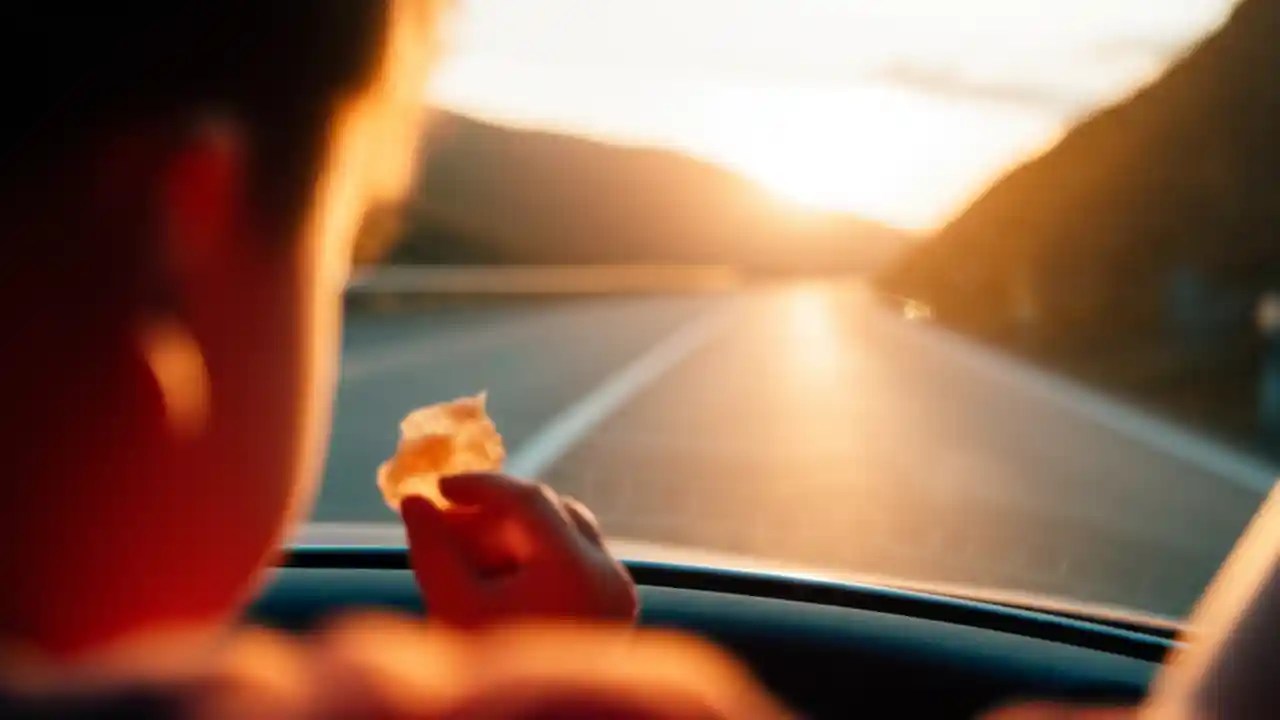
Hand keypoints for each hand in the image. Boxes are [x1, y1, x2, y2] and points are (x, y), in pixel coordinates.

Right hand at [403, 473, 636, 626]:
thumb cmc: (489, 679)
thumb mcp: (452, 607)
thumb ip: (432, 547)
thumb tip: (414, 500)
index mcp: (576, 571)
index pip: (528, 499)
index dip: (480, 485)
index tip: (438, 486)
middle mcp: (609, 576)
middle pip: (550, 514)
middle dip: (493, 514)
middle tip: (444, 521)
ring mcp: (618, 594)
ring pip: (564, 535)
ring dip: (513, 537)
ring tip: (464, 557)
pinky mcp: (615, 611)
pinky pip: (575, 564)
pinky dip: (535, 561)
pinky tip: (493, 581)